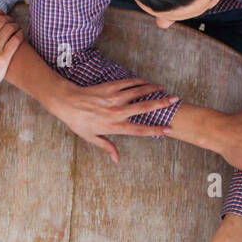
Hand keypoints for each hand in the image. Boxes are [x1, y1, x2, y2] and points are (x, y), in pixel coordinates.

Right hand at [0, 8, 22, 103]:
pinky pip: (16, 40)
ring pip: (10, 27)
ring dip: (15, 25)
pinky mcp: (3, 58)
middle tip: (10, 22)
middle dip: (8, 19)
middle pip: (2, 19)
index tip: (1, 16)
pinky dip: (20, 34)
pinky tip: (20, 35)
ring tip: (16, 28)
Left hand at [55, 79, 178, 163]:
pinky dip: (139, 82)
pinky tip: (147, 82)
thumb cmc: (78, 121)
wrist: (67, 102)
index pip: (140, 130)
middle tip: (174, 100)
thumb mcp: (91, 138)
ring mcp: (114, 98)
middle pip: (145, 107)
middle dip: (162, 104)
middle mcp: (117, 112)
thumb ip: (107, 147)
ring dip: (153, 90)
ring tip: (164, 89)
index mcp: (115, 126)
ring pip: (139, 92)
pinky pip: (129, 83)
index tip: (168, 129)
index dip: (155, 130)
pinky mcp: (110, 86)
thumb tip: (116, 159)